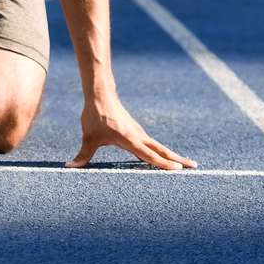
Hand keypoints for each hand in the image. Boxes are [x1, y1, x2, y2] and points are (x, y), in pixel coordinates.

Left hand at [66, 97, 197, 170]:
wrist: (100, 94)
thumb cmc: (95, 115)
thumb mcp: (89, 137)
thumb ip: (82, 155)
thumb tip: (69, 167)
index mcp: (130, 139)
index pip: (149, 154)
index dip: (162, 163)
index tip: (178, 169)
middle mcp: (138, 136)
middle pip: (161, 150)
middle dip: (177, 159)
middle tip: (194, 167)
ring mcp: (139, 133)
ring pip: (158, 147)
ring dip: (172, 156)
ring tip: (186, 165)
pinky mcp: (136, 132)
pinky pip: (152, 144)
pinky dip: (162, 152)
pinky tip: (165, 159)